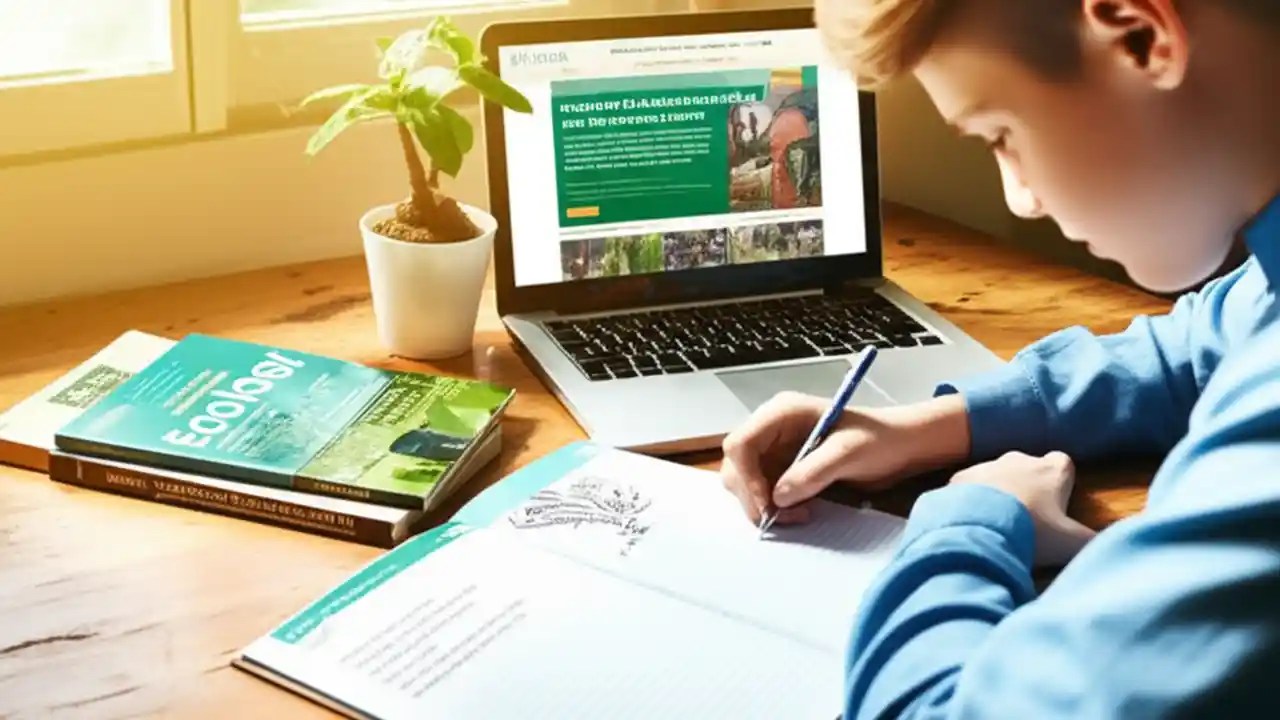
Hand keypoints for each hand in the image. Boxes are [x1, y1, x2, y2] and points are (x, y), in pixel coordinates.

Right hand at [720, 392, 970, 524]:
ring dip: (762, 504)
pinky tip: (799, 511)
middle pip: (736, 465)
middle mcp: (771, 429)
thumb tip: (778, 497)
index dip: (745, 477)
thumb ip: (812, 472)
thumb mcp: (849, 454)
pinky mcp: (782, 468)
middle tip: (783, 518)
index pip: (740, 443)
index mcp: (782, 412)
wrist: (902, 446)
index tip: (767, 505)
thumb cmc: (880, 440)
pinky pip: (762, 491)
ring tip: (797, 515)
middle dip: (753, 496)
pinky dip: (773, 507)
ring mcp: (775, 449)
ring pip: (744, 482)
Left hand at [949, 451, 1096, 566]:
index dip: (1062, 482)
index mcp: (1052, 470)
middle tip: (1030, 520)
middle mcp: (1020, 459)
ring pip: (999, 476)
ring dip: (1001, 493)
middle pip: (1030, 469)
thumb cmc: (1034, 531)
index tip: (1059, 503)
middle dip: (1031, 489)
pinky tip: (974, 521)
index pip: (1064, 464)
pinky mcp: (961, 477)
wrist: (978, 527)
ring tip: (1000, 524)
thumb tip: (1109, 548)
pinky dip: (973, 498)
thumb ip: (1093, 542)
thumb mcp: (1072, 543)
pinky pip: (971, 485)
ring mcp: (988, 465)